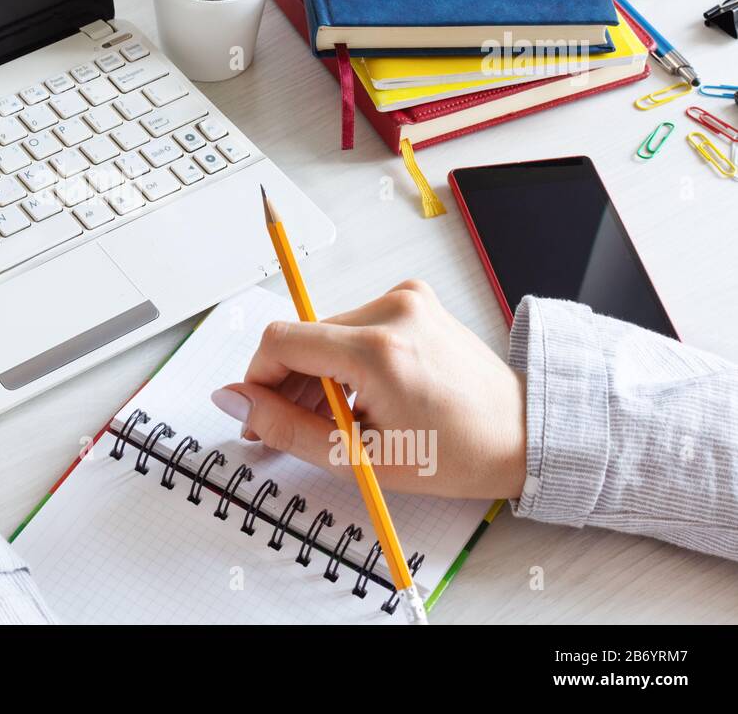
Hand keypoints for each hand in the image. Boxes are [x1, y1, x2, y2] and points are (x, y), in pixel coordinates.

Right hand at [211, 280, 525, 498]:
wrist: (524, 433)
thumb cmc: (456, 453)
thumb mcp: (361, 457)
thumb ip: (286, 427)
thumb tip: (232, 402)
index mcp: (379, 349)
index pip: (281, 341)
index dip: (257, 378)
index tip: (258, 413)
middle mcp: (392, 310)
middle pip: (302, 336)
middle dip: (287, 382)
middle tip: (289, 428)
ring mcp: (405, 298)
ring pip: (325, 332)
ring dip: (316, 372)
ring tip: (337, 418)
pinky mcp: (413, 298)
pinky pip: (353, 326)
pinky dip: (344, 359)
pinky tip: (360, 395)